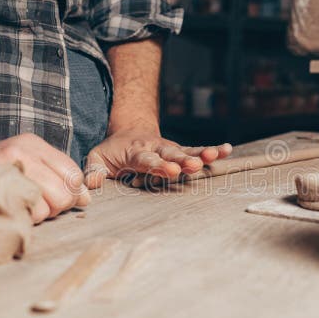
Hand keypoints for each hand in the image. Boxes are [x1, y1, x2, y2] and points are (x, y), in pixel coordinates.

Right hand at [0, 133, 89, 222]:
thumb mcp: (24, 163)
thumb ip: (57, 176)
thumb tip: (86, 199)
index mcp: (31, 144)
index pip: (73, 173)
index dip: (71, 193)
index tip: (57, 198)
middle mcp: (19, 151)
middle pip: (65, 193)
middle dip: (56, 207)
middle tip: (36, 205)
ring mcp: (5, 169)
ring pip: (47, 206)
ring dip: (38, 215)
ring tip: (18, 207)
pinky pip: (26, 216)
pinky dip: (22, 221)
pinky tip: (9, 213)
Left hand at [83, 128, 231, 188]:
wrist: (130, 131)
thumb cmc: (113, 151)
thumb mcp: (97, 158)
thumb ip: (94, 171)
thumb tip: (92, 186)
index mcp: (136, 153)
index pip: (148, 160)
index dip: (160, 166)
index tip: (171, 171)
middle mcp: (156, 149)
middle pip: (172, 155)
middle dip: (183, 160)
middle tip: (194, 165)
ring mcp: (171, 150)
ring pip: (187, 151)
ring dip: (201, 154)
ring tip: (215, 155)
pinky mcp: (181, 152)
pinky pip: (197, 150)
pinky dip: (212, 150)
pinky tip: (226, 150)